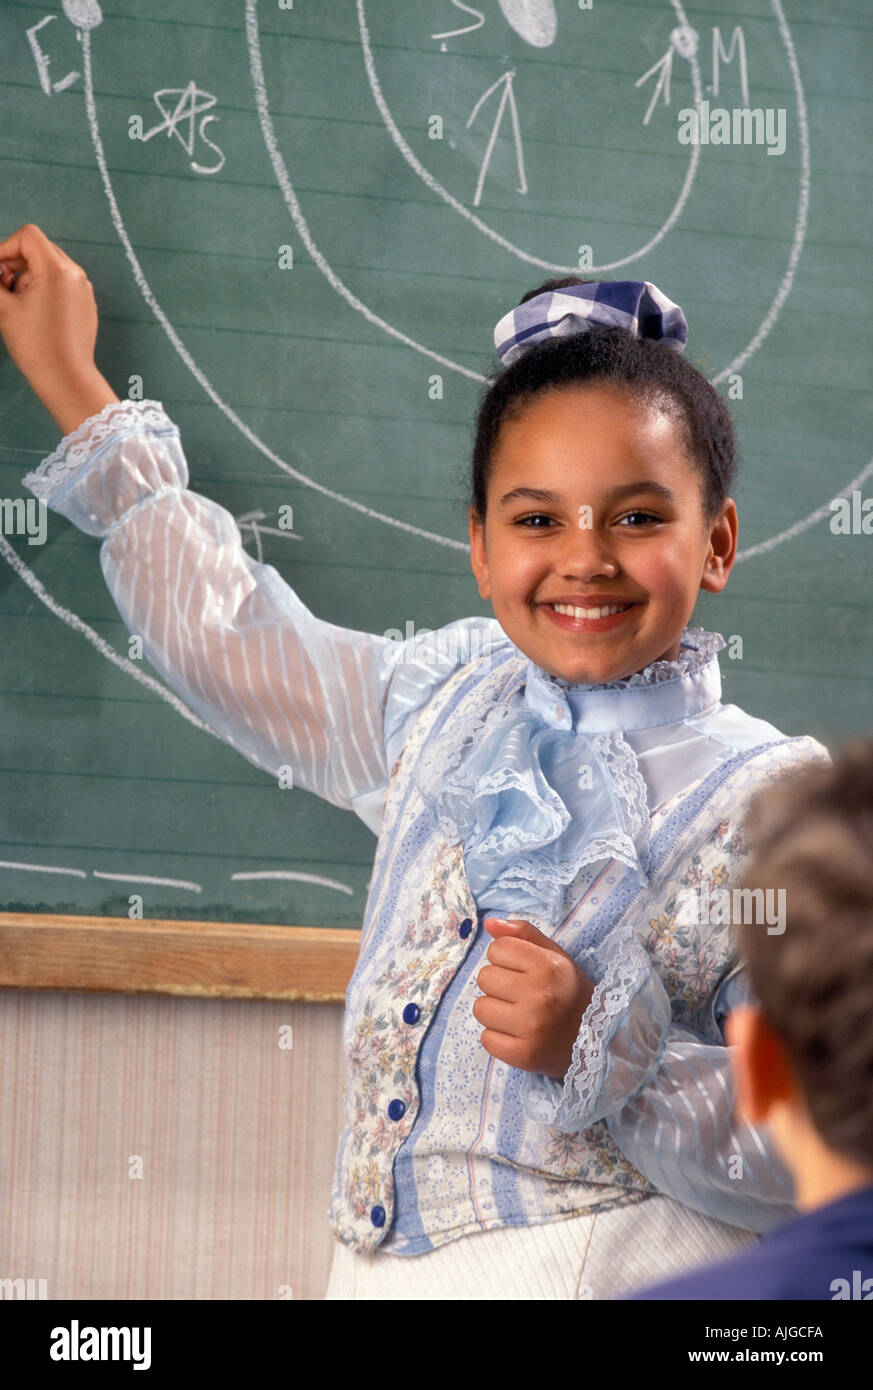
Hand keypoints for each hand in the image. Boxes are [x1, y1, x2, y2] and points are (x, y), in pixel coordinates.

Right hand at [0, 223, 117, 433]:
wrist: (66, 379)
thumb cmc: (35, 346)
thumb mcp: (4, 308)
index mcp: (57, 270)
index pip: (28, 236)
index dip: (5, 249)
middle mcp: (75, 274)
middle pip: (39, 249)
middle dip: (15, 263)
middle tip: (1, 288)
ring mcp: (84, 289)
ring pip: (49, 266)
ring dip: (27, 276)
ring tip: (17, 304)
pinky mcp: (86, 304)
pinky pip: (61, 283)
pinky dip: (43, 288)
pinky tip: (34, 313)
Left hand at [473, 917, 595, 1077]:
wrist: (598, 1042)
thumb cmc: (571, 994)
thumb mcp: (557, 957)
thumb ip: (524, 934)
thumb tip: (489, 923)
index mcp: (550, 966)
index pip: (496, 949)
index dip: (507, 959)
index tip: (524, 972)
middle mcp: (541, 995)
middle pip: (484, 977)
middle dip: (499, 985)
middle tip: (522, 995)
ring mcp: (532, 1028)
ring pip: (480, 1008)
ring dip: (495, 1011)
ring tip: (518, 1015)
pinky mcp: (523, 1055)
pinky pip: (486, 1039)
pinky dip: (498, 1038)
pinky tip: (518, 1035)